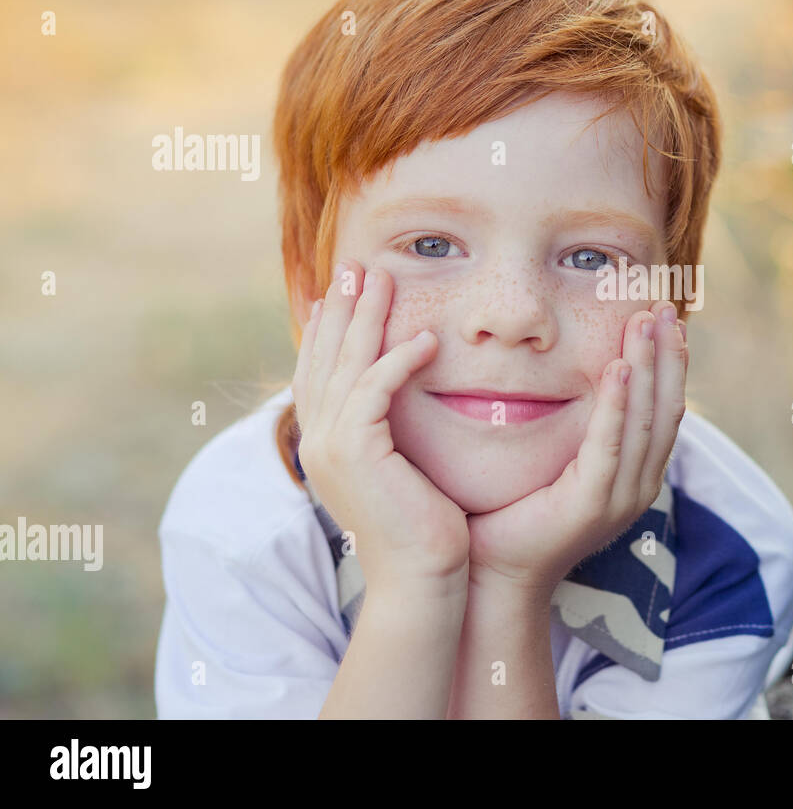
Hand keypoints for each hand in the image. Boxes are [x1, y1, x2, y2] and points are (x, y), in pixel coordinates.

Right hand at [292, 258, 469, 589]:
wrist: (424, 577)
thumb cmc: (425, 525)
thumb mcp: (403, 465)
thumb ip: (393, 428)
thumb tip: (407, 396)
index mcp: (326, 442)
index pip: (320, 370)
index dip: (328, 327)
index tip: (342, 289)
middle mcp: (318, 441)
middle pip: (323, 357)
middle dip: (340, 308)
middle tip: (356, 265)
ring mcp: (330, 447)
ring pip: (346, 365)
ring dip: (366, 318)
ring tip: (385, 278)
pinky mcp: (356, 453)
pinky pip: (373, 390)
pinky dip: (398, 361)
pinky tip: (425, 340)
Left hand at [464, 299, 688, 594]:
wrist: (493, 572)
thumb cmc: (514, 511)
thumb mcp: (556, 457)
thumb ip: (574, 422)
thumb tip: (570, 368)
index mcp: (635, 473)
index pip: (664, 407)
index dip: (669, 361)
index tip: (666, 316)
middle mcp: (638, 485)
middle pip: (666, 407)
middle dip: (666, 353)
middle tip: (664, 305)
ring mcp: (620, 498)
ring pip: (644, 420)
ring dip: (647, 365)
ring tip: (645, 321)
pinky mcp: (592, 504)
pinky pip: (609, 444)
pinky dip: (617, 404)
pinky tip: (618, 368)